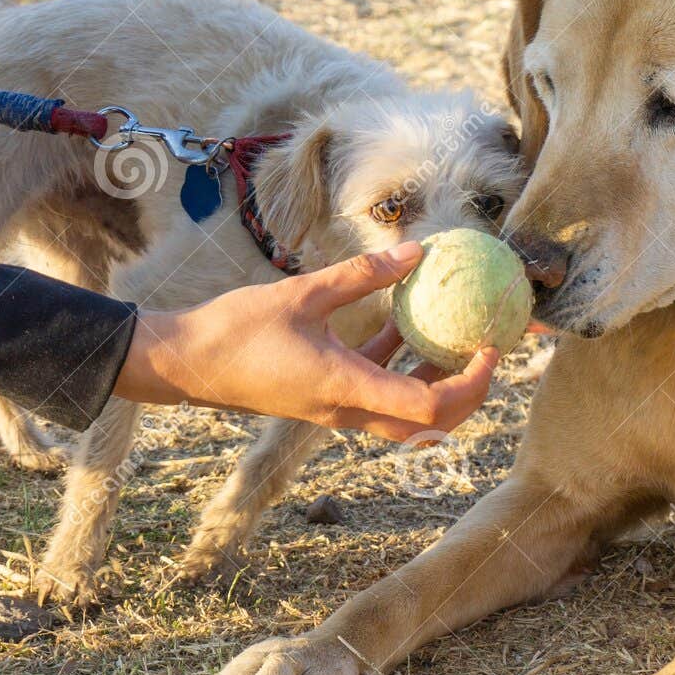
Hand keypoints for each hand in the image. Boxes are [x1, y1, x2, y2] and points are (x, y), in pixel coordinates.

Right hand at [113, 243, 497, 441]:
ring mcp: (337, 409)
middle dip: (468, 396)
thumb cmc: (235, 330)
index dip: (470, 383)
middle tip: (487, 353)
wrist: (185, 365)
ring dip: (438, 383)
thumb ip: (362, 274)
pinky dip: (400, 367)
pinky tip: (404, 325)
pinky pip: (378, 392)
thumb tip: (416, 251)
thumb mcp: (303, 292)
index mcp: (346, 388)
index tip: (488, 348)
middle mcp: (348, 410)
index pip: (428, 405)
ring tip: (458, 338)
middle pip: (428, 424)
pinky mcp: (326, 399)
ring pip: (406, 414)